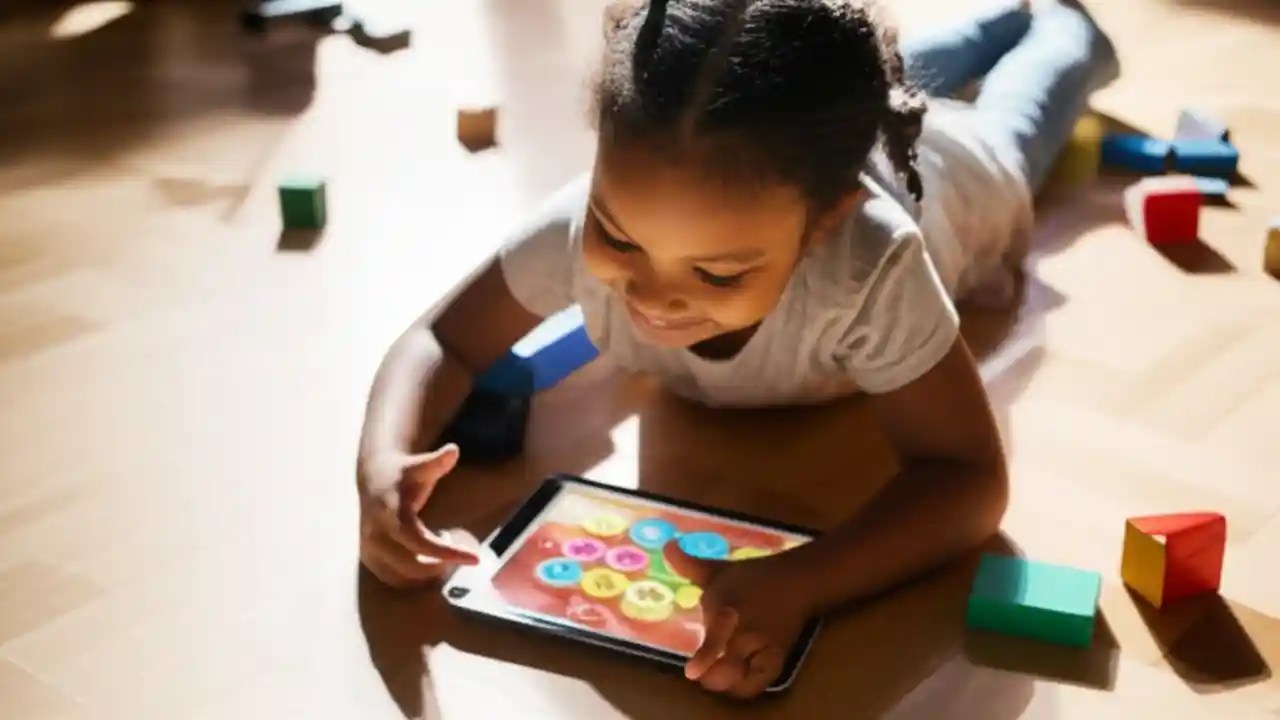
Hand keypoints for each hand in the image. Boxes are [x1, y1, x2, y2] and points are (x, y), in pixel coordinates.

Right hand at [358, 444, 478, 587]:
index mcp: (389, 512)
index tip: (474, 558)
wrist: (372, 476)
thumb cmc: (403, 472)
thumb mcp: (420, 466)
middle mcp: (375, 533)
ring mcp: (368, 547)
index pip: (419, 541)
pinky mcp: (368, 556)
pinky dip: (414, 577)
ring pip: (401, 576)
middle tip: (459, 551)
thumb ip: (437, 462)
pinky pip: (392, 578)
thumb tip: (454, 450)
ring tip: (442, 549)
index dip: (445, 552)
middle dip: (439, 564)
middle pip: (411, 564)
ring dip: (427, 572)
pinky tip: (429, 560)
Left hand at [663, 543, 813, 698]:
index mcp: (729, 609)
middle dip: (711, 674)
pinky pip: (759, 684)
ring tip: (712, 678)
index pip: (717, 637)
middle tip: (699, 673)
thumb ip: (689, 565)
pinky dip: (743, 688)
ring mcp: (763, 648)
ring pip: (742, 680)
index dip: (705, 657)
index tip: (691, 673)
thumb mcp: (719, 569)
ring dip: (725, 682)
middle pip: (730, 666)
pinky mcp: (776, 659)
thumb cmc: (752, 576)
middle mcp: (747, 633)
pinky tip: (732, 681)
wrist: (797, 582)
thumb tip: (667, 546)